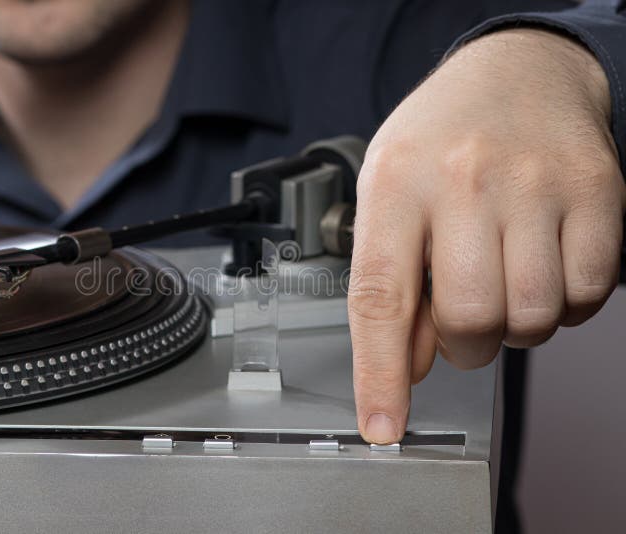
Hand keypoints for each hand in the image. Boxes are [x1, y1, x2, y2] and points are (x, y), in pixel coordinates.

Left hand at [350, 29, 624, 443]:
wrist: (517, 71)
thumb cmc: (440, 140)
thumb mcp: (389, 197)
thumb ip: (392, 281)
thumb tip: (411, 365)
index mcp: (395, 182)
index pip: (379, 298)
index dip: (380, 375)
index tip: (382, 428)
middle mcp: (463, 179)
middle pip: (468, 319)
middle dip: (464, 346)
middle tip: (461, 321)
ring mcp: (535, 183)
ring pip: (531, 317)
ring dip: (515, 328)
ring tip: (502, 285)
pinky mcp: (597, 190)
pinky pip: (589, 293)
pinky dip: (567, 304)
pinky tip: (545, 268)